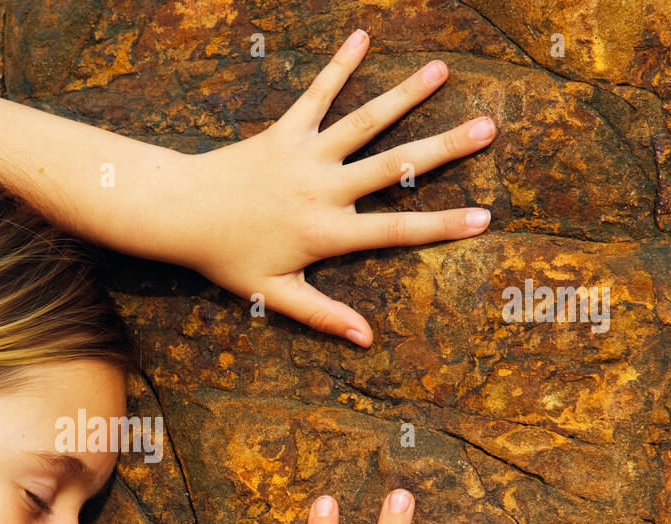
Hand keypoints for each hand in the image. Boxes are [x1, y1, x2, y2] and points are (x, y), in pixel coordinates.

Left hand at [178, 28, 496, 346]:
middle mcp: (323, 189)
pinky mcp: (284, 130)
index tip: (485, 219)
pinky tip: (362, 36)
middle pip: (395, 166)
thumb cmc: (226, 258)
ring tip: (442, 71)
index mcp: (327, 232)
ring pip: (364, 121)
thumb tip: (366, 340)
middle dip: (445, 148)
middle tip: (489, 128)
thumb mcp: (274, 294)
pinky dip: (338, 65)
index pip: (396, 231)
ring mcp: (305, 155)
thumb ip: (322, 315)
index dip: (442, 226)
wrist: (182, 214)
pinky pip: (315, 94)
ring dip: (405, 95)